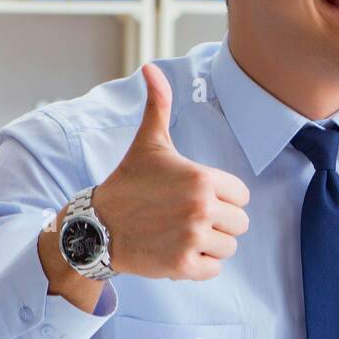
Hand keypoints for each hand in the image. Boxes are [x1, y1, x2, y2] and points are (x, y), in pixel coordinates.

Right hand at [92, 63, 250, 279]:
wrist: (97, 227)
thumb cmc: (128, 183)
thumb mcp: (148, 144)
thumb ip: (158, 105)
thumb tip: (151, 68)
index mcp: (203, 179)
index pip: (242, 196)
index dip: (222, 197)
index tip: (194, 197)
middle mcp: (201, 208)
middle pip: (240, 223)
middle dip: (218, 223)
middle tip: (186, 218)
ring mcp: (192, 237)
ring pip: (229, 247)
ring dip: (209, 245)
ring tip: (180, 234)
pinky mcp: (182, 265)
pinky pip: (214, 269)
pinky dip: (199, 266)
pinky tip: (177, 251)